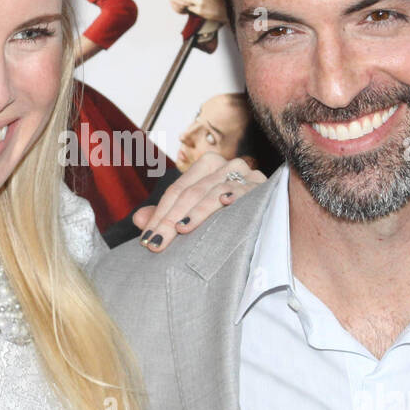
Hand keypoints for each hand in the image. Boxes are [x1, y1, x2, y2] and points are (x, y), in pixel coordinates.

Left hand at [133, 152, 265, 251]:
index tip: (147, 241)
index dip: (159, 215)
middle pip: (190, 193)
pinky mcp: (262, 186)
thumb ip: (166, 216)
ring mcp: (244, 173)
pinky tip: (225, 203)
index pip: (176, 191)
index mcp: (206, 166)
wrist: (272, 218)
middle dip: (170, 220)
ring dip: (196, 212)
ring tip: (181, 230)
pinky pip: (244, 189)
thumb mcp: (194, 216)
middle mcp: (225, 165)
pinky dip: (233, 195)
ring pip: (211, 192)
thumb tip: (137, 220)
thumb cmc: (229, 217)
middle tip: (157, 244)